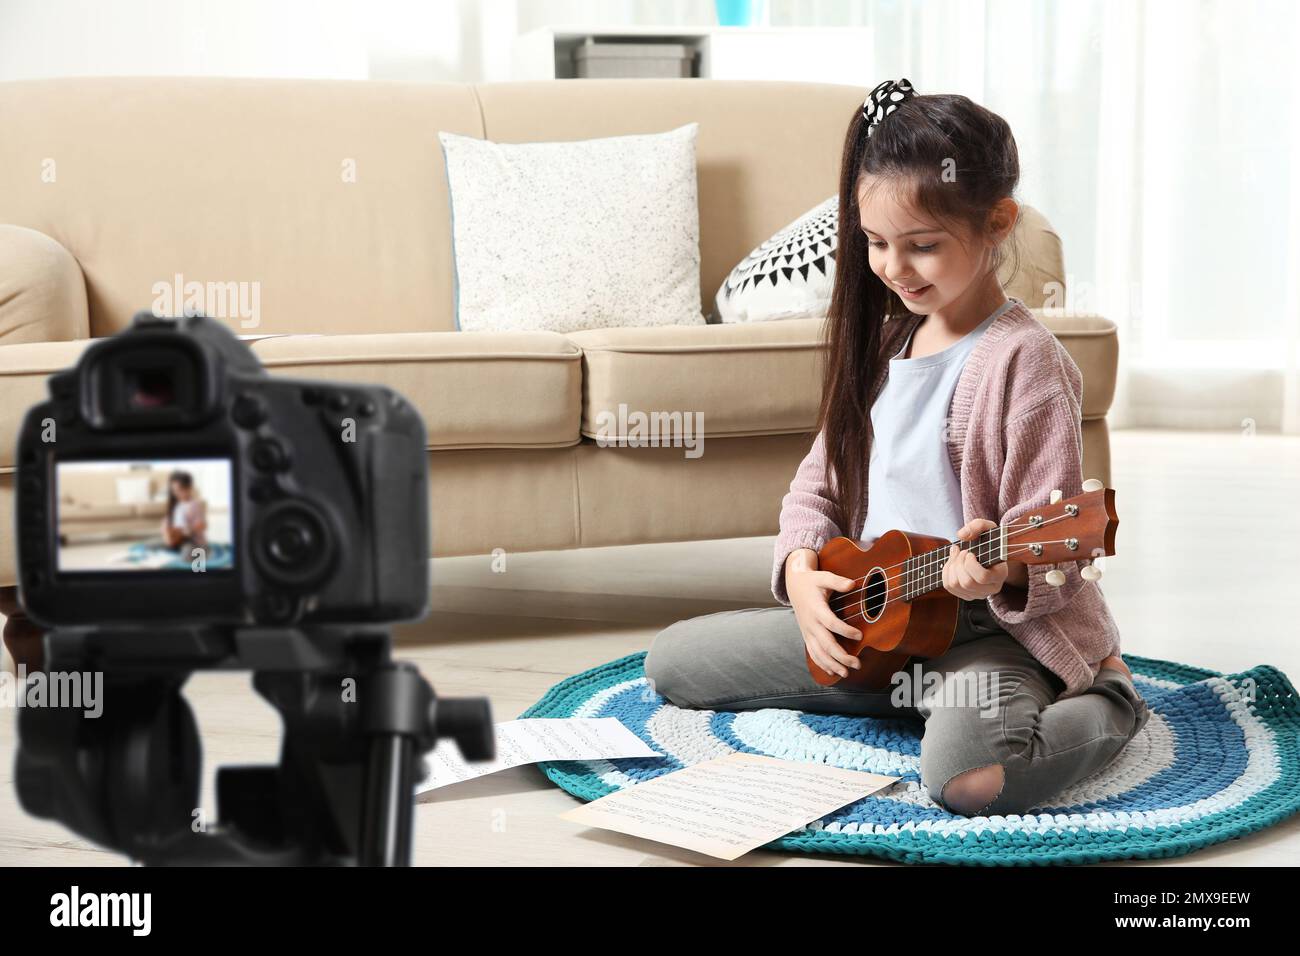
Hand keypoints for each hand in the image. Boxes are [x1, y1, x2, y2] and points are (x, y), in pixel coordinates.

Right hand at [784, 549, 862, 678]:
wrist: (794, 586)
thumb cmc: (812, 581)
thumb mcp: (823, 577)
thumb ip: (837, 581)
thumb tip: (852, 584)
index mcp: (816, 609)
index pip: (831, 623)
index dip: (845, 630)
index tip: (860, 636)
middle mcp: (810, 623)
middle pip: (825, 644)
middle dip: (841, 656)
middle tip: (857, 663)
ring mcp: (807, 631)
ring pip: (818, 652)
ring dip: (832, 664)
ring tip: (846, 673)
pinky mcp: (806, 636)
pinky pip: (813, 653)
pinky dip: (822, 664)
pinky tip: (833, 672)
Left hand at [942, 519, 1008, 599]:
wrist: (989, 552)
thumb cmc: (989, 541)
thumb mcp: (988, 528)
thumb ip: (977, 525)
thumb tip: (962, 535)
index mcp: (1000, 574)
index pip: (982, 577)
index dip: (970, 564)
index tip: (969, 553)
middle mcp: (991, 588)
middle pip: (967, 582)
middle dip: (959, 563)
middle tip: (962, 552)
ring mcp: (978, 594)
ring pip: (955, 585)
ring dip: (951, 566)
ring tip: (957, 555)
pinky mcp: (966, 595)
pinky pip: (949, 587)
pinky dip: (945, 572)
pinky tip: (952, 563)